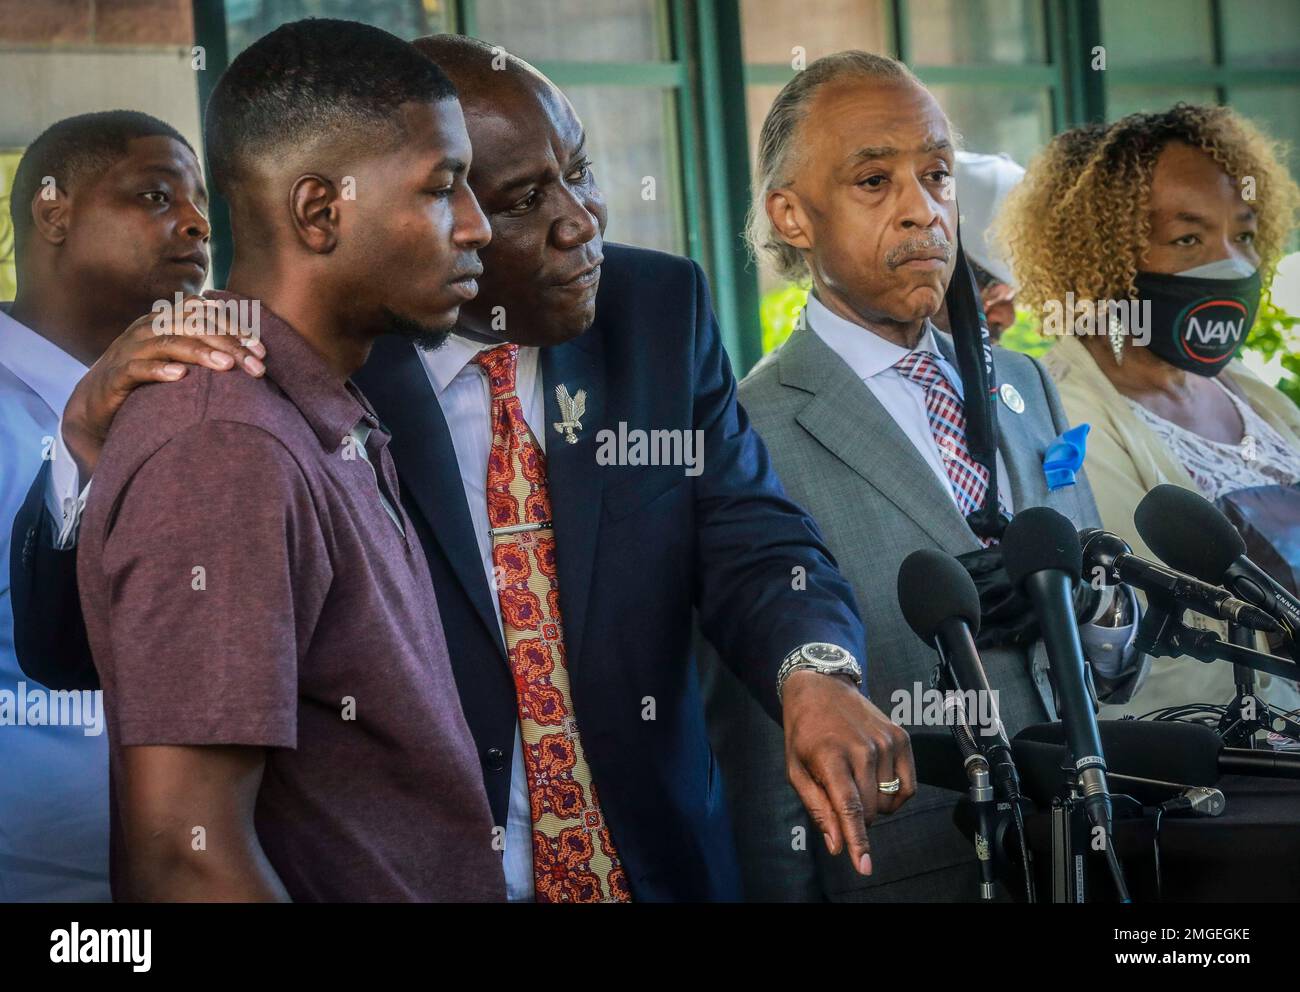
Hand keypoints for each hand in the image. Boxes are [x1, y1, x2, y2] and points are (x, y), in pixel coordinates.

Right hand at [62, 298, 265, 478]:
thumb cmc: (147, 379)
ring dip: (200, 353)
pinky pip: (138, 368)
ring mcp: (130, 349)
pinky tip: (180, 376)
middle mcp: (147, 328)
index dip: (234, 327)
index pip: (204, 313)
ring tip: (227, 365)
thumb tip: (250, 350)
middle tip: (256, 365)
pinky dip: (159, 370)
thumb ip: (204, 347)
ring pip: (169, 343)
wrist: (97, 403)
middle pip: (193, 327)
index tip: (261, 349)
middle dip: (229, 344)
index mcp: (164, 319)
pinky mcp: (116, 375)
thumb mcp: (177, 358)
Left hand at [781, 670, 914, 875]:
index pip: (849, 808)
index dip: (857, 840)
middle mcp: (863, 748)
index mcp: (831, 756)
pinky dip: (894, 796)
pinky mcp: (901, 738)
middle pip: (870, 810)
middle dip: (855, 817)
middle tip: (839, 794)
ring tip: (855, 780)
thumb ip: (818, 808)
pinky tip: (876, 783)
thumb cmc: (804, 731)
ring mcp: (886, 742)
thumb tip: (836, 844)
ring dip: (873, 804)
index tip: (864, 865)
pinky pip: (908, 787)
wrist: (821, 687)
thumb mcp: (795, 770)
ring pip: (889, 802)